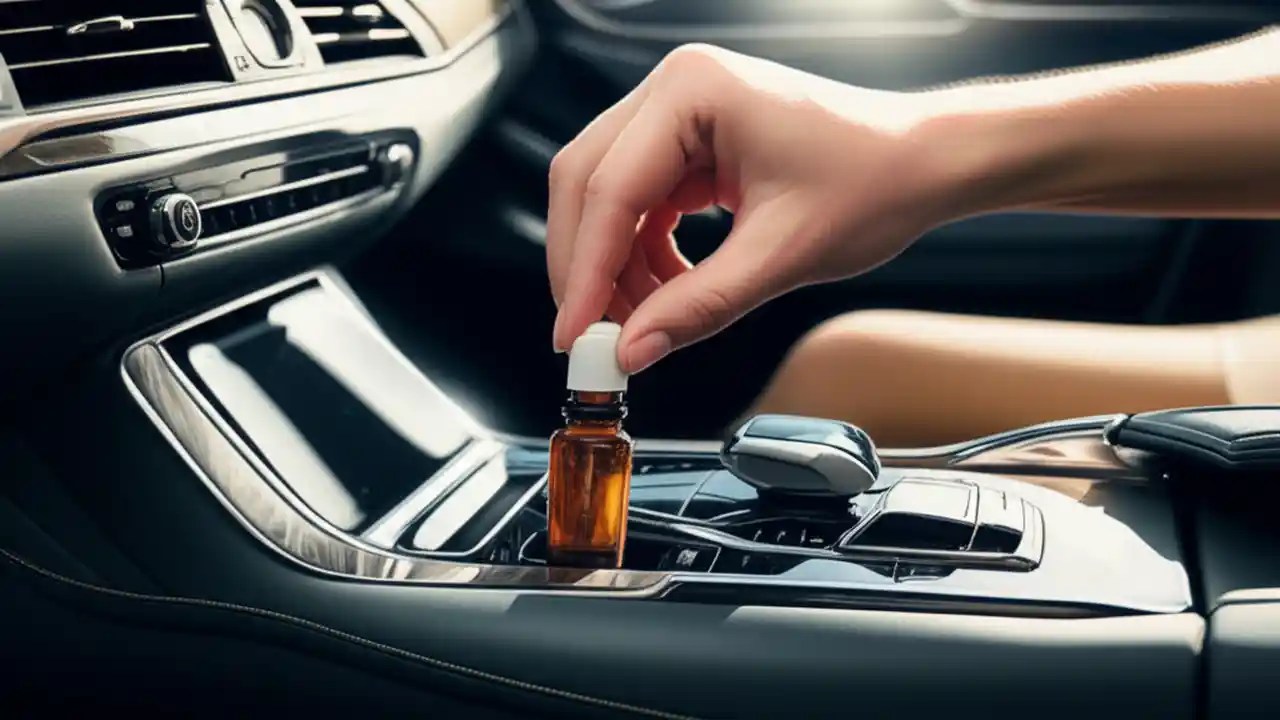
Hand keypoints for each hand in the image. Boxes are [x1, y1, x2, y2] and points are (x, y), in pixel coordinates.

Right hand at [546, 44, 952, 372]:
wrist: (922, 163)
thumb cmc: (874, 182)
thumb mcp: (780, 256)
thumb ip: (699, 305)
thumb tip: (633, 349)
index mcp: (694, 91)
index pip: (609, 190)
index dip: (585, 271)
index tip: (575, 335)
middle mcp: (676, 88)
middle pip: (586, 182)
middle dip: (586, 266)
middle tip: (592, 335)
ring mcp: (681, 111)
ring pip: (607, 195)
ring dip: (614, 264)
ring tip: (645, 319)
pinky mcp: (692, 141)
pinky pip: (640, 200)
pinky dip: (642, 252)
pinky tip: (667, 290)